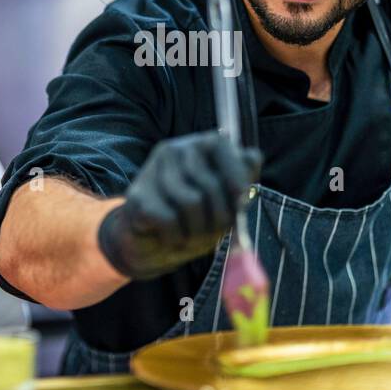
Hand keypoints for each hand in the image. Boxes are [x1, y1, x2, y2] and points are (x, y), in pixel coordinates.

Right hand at [98, 132, 262, 280]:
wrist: (149, 245)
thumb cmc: (191, 220)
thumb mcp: (223, 202)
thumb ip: (240, 180)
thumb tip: (253, 157)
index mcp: (196, 146)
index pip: (221, 145)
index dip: (236, 174)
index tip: (242, 202)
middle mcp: (173, 150)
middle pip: (210, 182)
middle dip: (219, 218)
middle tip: (214, 235)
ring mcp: (152, 170)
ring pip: (191, 202)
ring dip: (197, 231)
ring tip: (191, 238)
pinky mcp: (137, 196)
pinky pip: (170, 219)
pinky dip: (176, 238)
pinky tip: (171, 238)